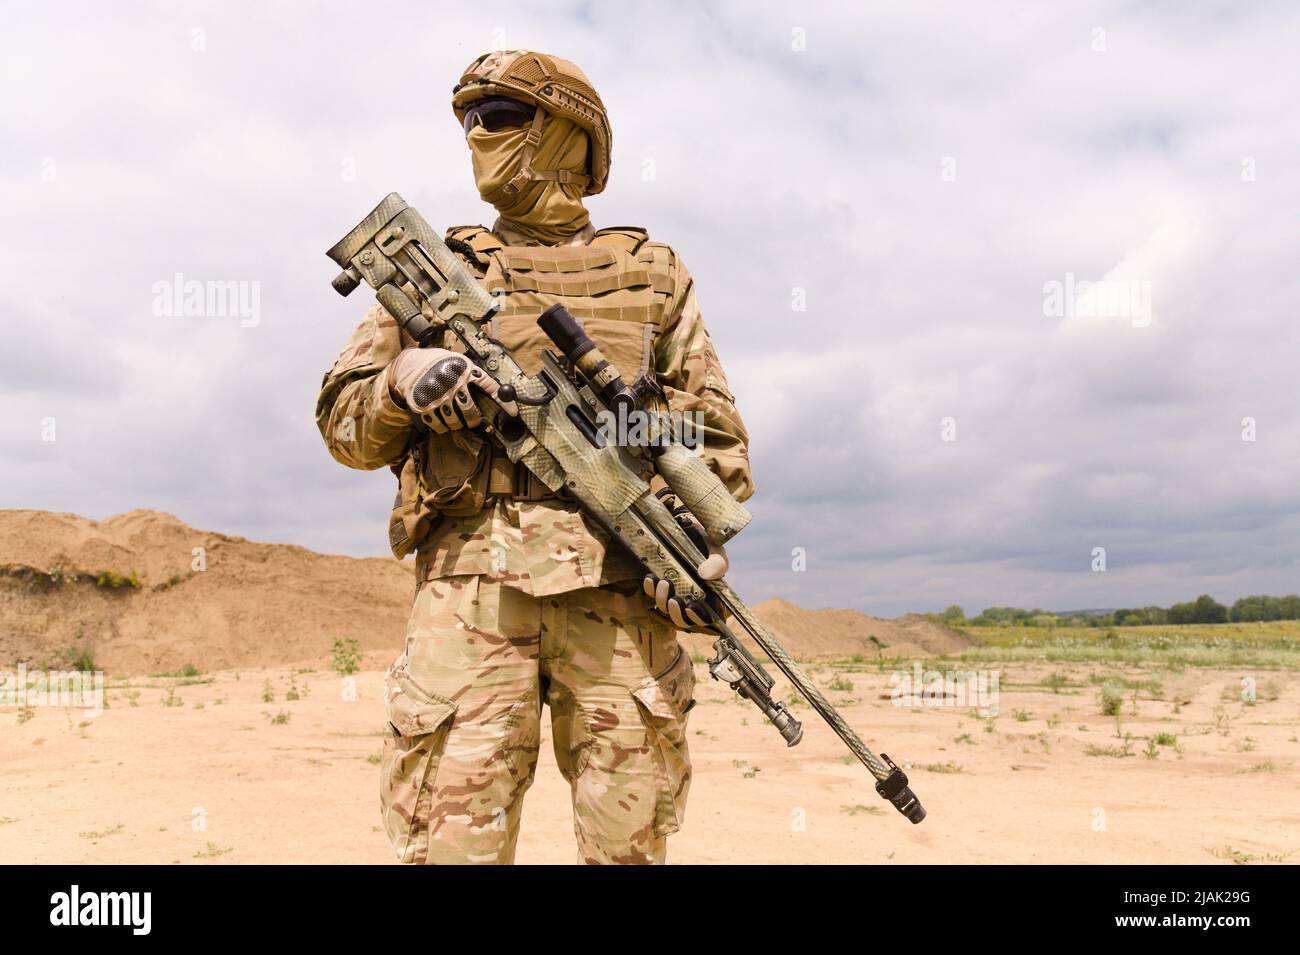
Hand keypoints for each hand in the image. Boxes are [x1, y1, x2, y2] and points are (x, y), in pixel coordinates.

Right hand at [385, 347, 514, 432]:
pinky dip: (442, 427)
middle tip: (474, 420)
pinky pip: (438, 426)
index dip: (504, 402)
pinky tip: (442, 421)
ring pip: (455, 422)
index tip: (514, 412)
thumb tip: (498, 390)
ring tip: (455, 419)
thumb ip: (474, 373)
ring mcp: (438, 396)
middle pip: (471, 411)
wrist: (408, 364)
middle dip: (474, 420)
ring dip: (457, 424)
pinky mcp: (423, 406)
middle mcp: (453, 383)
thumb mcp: (458, 360)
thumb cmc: (438, 363)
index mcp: (465, 370)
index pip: (490, 387)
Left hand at [643, 493, 728, 629]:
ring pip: (665, 608)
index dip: (698, 618)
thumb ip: (717, 564)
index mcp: (709, 596)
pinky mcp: (658, 583)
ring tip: (663, 582)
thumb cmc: (707, 544)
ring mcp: (673, 591)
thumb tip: (705, 575)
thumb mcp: (716, 551)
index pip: (705, 618)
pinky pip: (651, 593)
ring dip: (662, 599)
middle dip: (676, 613)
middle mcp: (690, 598)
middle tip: (673, 600)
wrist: (689, 528)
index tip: (691, 608)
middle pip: (682, 619)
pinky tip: (651, 578)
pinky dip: (650, 588)